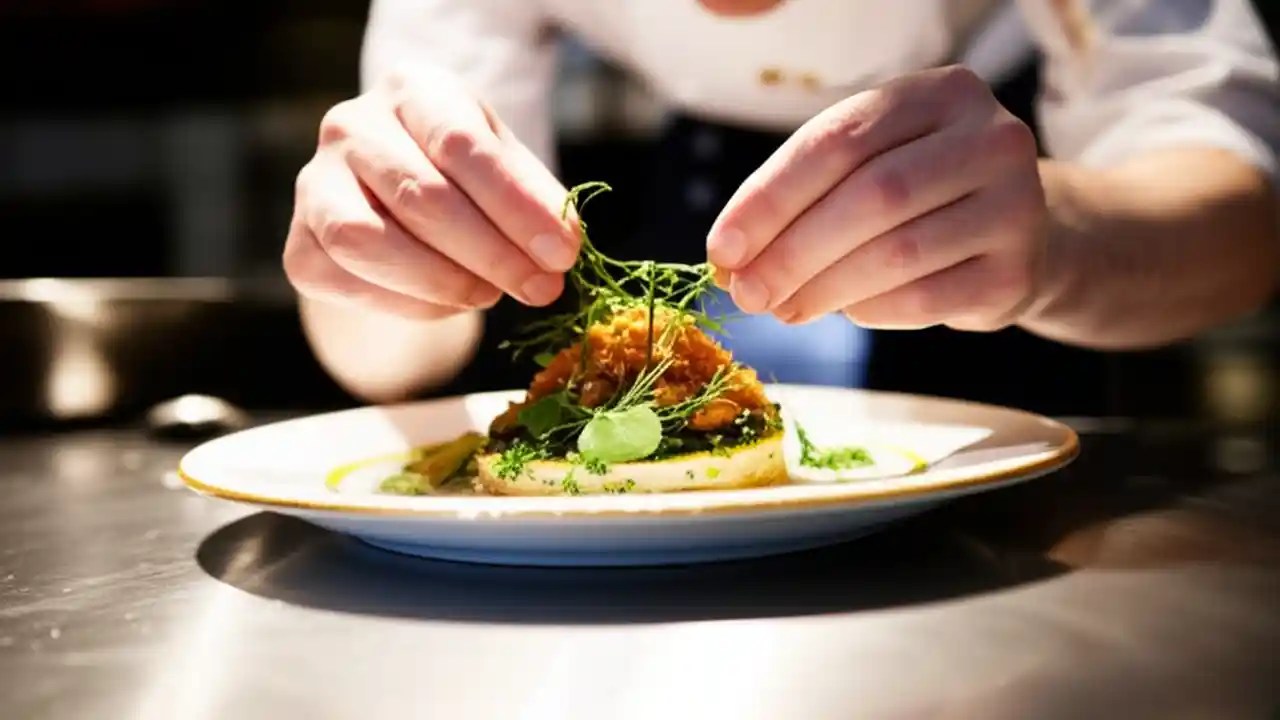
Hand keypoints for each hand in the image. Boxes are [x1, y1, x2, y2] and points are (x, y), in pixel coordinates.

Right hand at [284, 66, 578, 319]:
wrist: (395, 202)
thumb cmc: (462, 176)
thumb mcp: (506, 166)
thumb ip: (535, 200)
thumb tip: (560, 249)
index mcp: (411, 91)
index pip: (461, 145)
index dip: (516, 206)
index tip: (562, 254)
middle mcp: (351, 127)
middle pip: (421, 196)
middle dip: (492, 254)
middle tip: (541, 288)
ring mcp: (315, 185)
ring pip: (369, 242)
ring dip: (444, 282)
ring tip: (492, 294)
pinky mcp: (300, 248)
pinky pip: (352, 282)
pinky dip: (411, 304)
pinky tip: (450, 302)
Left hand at [708, 65, 1047, 331]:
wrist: (1013, 236)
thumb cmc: (918, 196)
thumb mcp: (866, 167)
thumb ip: (801, 199)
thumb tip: (731, 259)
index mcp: (941, 94)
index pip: (838, 140)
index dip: (771, 198)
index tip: (723, 249)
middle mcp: (990, 138)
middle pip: (872, 196)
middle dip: (794, 252)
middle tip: (747, 293)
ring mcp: (1016, 204)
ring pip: (898, 252)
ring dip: (824, 288)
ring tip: (782, 309)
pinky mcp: (1016, 270)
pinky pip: (924, 298)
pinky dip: (869, 310)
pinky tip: (844, 311)